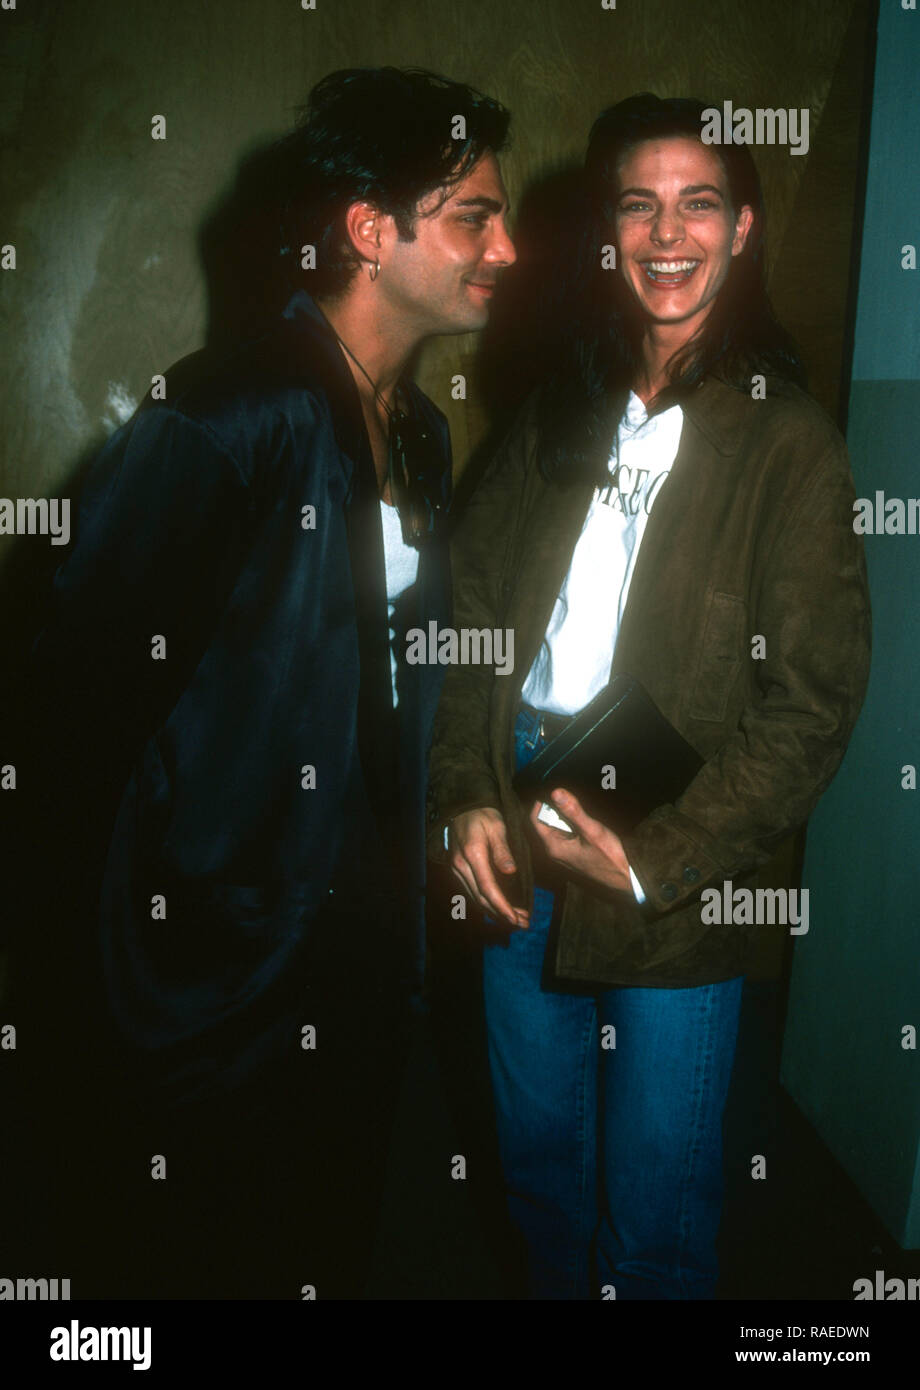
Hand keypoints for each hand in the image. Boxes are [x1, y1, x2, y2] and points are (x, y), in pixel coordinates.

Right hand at [448, 808, 529, 928]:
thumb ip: (503, 850)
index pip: (488, 888)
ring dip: (495, 911)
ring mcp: (456, 869)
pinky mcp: (457, 870)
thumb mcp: (498, 826)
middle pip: (481, 898)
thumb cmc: (484, 814)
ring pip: (475, 898)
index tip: (516, 918)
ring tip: (517, 919)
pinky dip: (486, 903)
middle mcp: (460, 865)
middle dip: (502, 914)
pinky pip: (471, 891)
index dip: (502, 906)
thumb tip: (511, 872)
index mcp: (473, 854)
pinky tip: (500, 908)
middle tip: (523, 924)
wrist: (463, 807)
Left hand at [529, 789, 631, 893]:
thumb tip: (555, 792)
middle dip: (555, 807)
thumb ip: (573, 811)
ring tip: (577, 805)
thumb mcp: (591, 830)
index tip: (552, 789)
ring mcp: (564, 852)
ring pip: (557, 826)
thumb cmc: (610, 858)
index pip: (535, 819)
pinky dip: (572, 823)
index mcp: (553, 846)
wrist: (626, 878)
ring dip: (565, 815)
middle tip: (569, 796)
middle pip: (545, 822)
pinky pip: (567, 833)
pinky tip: (584, 820)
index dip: (541, 802)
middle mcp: (555, 851)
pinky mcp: (574, 853)